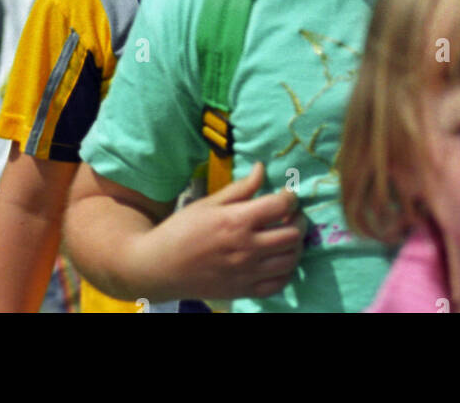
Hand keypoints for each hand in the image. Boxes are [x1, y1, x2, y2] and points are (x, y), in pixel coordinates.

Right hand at [130, 162, 305, 301]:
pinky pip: (279, 284)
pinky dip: (286, 271)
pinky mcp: (244, 291)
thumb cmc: (182, 229)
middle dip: (299, 221)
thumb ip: (240, 188)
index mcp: (238, 221)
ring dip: (296, 246)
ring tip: (288, 235)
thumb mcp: (209, 202)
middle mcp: (248, 248)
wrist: (160, 267)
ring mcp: (248, 273)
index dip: (291, 197)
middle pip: (292, 235)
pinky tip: (280, 260)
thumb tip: (262, 168)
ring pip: (291, 260)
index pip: (281, 206)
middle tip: (292, 215)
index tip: (287, 194)